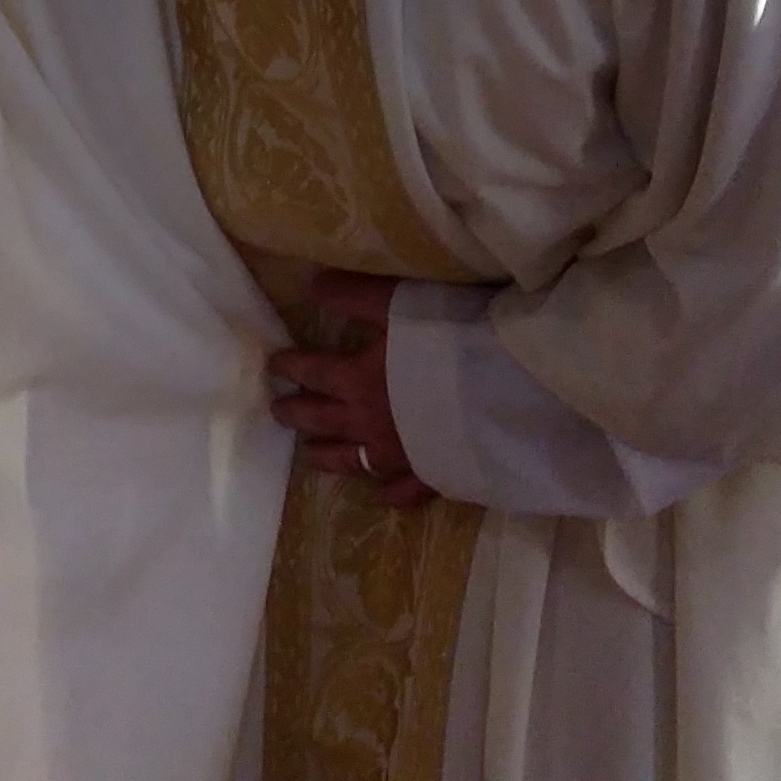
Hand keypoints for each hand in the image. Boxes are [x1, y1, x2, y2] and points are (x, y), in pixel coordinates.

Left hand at [266, 269, 439, 507]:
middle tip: (279, 412)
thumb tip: (313, 284)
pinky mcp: (432, 475)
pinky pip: (404, 492)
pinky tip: (381, 496)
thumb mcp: (399, 305)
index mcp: (358, 381)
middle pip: (322, 420)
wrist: (505, 393)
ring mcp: (399, 455)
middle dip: (297, 414)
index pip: (314, 372)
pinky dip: (389, 494)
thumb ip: (356, 296)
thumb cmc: (453, 341)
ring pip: (352, 461)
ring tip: (309, 455)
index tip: (275, 365)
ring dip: (327, 456)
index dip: (292, 366)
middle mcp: (369, 423)